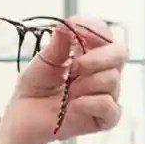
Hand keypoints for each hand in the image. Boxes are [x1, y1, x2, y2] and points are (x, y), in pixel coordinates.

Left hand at [1, 15, 127, 143]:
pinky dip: (89, 103)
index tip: (74, 30)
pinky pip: (109, 106)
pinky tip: (73, 105)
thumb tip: (67, 25)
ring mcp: (106, 95)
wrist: (24, 118)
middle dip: (96, 58)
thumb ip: (57, 45)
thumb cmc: (34, 88)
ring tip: (66, 92)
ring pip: (112, 79)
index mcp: (90, 54)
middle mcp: (103, 72)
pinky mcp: (105, 118)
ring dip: (85, 84)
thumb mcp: (42, 62)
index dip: (93, 30)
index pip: (105, 34)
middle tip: (74, 66)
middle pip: (120, 53)